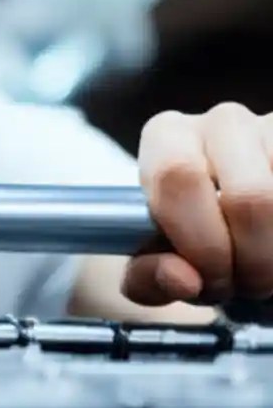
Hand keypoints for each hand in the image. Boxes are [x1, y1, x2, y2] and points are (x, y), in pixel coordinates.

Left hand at [126, 103, 272, 306]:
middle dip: (252, 261)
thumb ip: (147, 279)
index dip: (200, 245)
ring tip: (265, 271)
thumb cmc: (191, 242)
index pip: (178, 178)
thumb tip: (181, 278)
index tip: (209, 282)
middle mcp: (222, 121)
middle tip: (247, 286)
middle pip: (249, 197)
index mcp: (166, 137)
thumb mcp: (153, 267)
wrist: (240, 226)